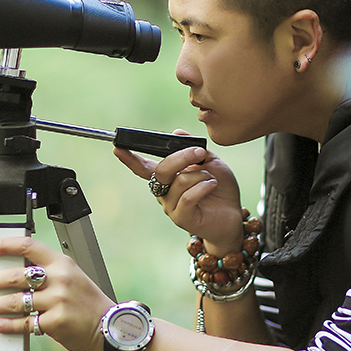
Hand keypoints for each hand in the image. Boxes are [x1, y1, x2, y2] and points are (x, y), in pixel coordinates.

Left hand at [0, 236, 113, 350]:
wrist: (111, 326)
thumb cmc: (88, 302)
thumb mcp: (72, 276)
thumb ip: (47, 271)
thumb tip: (15, 269)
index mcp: (62, 263)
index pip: (29, 246)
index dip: (5, 245)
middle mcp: (60, 279)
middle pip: (16, 276)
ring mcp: (57, 301)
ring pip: (15, 301)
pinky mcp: (55, 322)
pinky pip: (24, 323)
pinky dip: (7, 324)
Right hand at [114, 130, 243, 255]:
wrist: (232, 215)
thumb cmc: (220, 189)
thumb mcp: (211, 163)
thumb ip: (194, 149)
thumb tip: (177, 133)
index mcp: (167, 178)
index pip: (144, 167)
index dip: (130, 158)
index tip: (118, 147)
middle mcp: (164, 192)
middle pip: (162, 170)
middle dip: (182, 157)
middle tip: (200, 153)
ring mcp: (170, 206)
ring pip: (180, 181)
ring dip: (201, 175)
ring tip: (211, 180)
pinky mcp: (181, 218)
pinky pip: (188, 197)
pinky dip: (204, 187)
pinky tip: (212, 185)